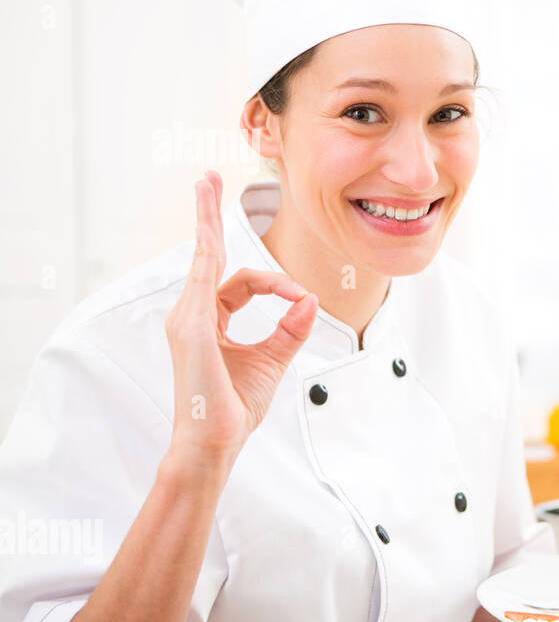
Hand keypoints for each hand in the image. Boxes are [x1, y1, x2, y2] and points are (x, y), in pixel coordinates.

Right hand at [165, 171, 317, 468]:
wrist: (213, 443)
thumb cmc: (235, 408)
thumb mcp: (272, 361)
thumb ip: (290, 329)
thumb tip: (310, 299)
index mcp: (207, 321)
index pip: (239, 283)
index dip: (276, 285)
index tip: (300, 300)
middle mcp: (191, 315)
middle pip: (205, 254)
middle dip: (208, 215)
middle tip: (208, 178)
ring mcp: (186, 320)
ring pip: (202, 257)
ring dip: (208, 219)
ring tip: (207, 183)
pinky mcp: (191, 328)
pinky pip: (202, 278)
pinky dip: (209, 250)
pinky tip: (210, 226)